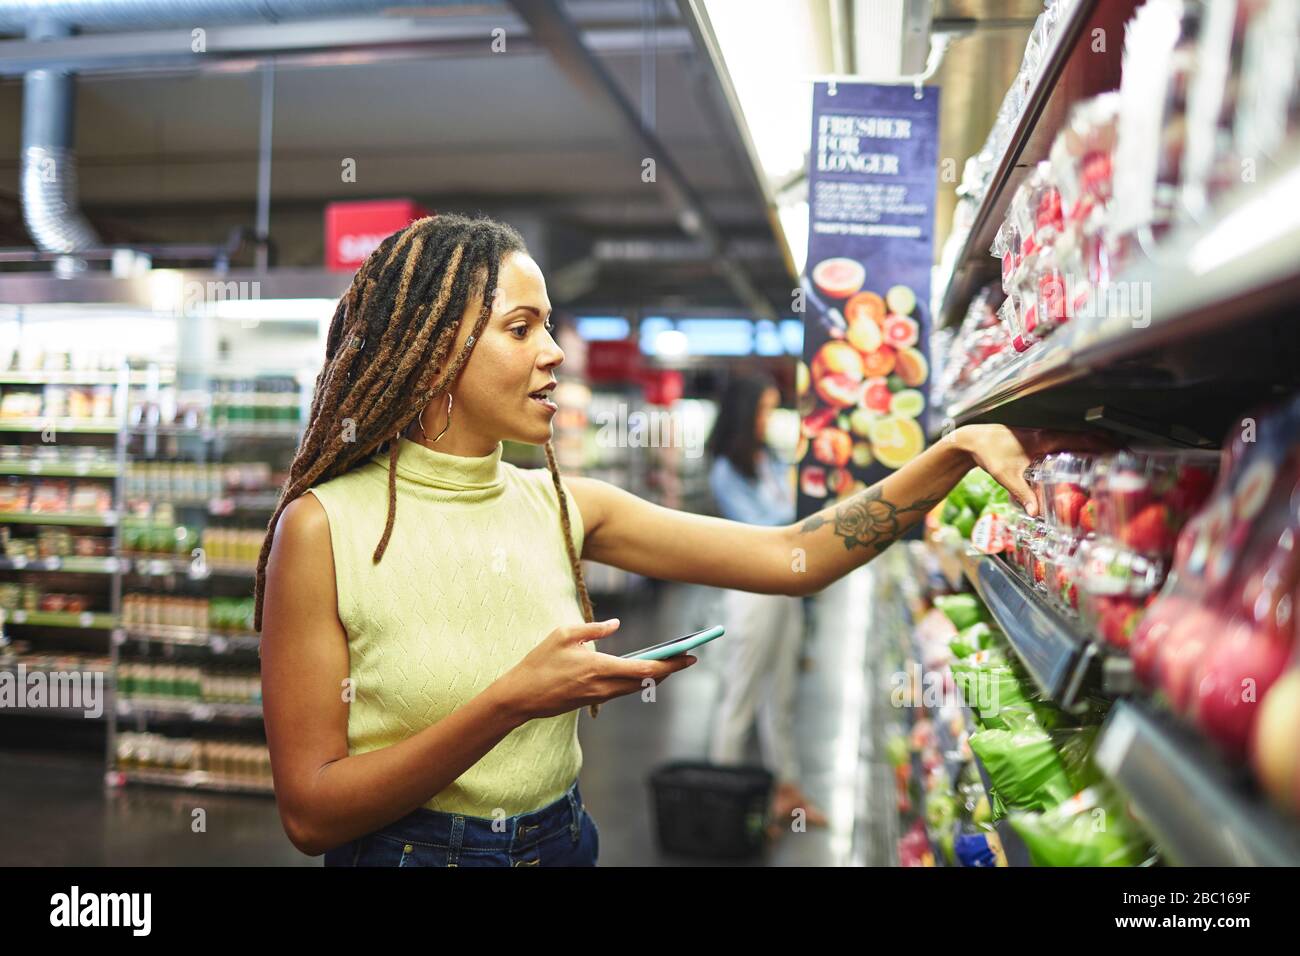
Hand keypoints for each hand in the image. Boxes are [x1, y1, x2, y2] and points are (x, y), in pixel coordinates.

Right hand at [497, 619, 696, 721]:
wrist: (520, 696)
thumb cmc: (539, 662)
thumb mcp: (563, 635)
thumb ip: (593, 629)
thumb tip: (616, 624)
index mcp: (599, 668)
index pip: (644, 670)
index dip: (670, 664)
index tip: (688, 656)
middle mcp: (603, 686)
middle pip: (646, 681)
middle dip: (670, 670)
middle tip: (689, 657)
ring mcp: (598, 696)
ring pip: (635, 688)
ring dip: (654, 676)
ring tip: (671, 662)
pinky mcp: (592, 701)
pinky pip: (621, 691)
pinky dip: (636, 681)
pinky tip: (642, 672)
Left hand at [953, 424, 1117, 516]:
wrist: (972, 441)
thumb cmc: (989, 453)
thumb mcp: (1006, 475)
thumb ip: (1023, 493)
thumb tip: (1037, 513)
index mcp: (1044, 439)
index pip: (1080, 438)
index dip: (1101, 442)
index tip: (1119, 448)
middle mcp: (1045, 433)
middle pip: (1081, 435)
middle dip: (1102, 442)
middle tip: (1121, 452)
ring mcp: (1041, 434)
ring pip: (1072, 436)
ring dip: (1089, 443)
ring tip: (1106, 453)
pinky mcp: (1034, 438)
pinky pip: (1061, 440)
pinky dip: (1074, 445)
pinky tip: (1077, 456)